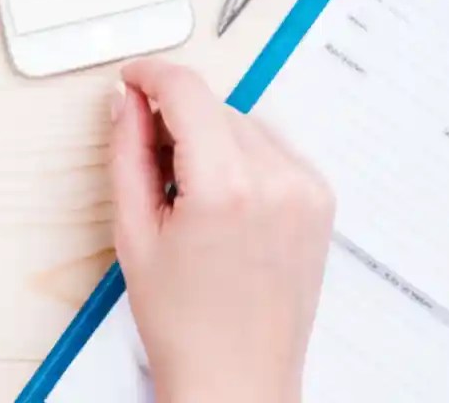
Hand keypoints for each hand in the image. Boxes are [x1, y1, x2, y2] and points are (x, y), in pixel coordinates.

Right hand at [108, 59, 334, 402]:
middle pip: (215, 105)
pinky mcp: (321, 200)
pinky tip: (222, 201)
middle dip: (177, 117)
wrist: (237, 378)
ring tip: (189, 195)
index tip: (133, 78)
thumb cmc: (185, 324)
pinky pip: (273, 149)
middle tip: (150, 162)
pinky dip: (242, 158)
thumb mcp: (134, 232)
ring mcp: (306, 190)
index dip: (151, 75)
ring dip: (211, 137)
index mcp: (226, 186)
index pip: (187, 91)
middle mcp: (277, 180)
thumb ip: (127, 153)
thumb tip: (128, 103)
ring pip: (245, 123)